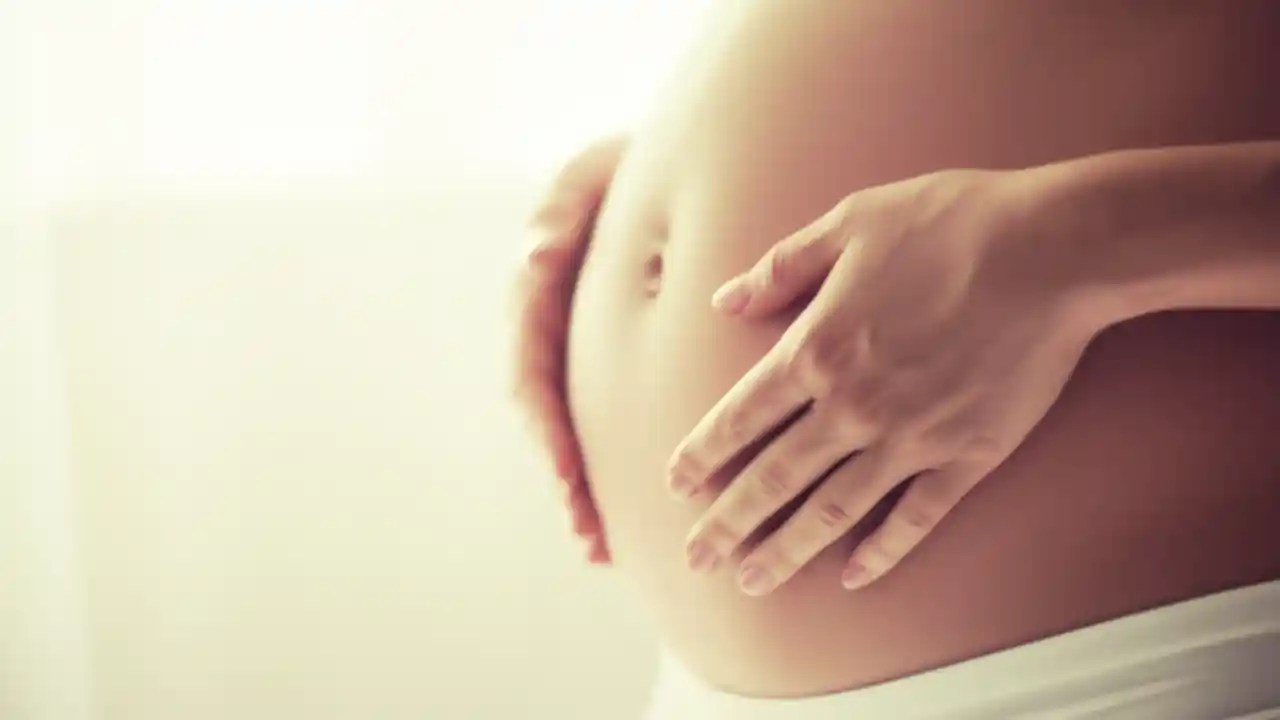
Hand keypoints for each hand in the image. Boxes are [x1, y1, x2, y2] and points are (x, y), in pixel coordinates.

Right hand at [509, 134, 628, 564]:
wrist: (666, 164)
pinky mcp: (614, 357)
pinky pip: (609, 416)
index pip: (532, 372)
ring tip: (603, 548)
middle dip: (568, 480)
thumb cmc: (626, 165)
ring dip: (586, 489)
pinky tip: (628, 516)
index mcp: (538, 295)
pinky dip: (614, 465)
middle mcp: (553, 331)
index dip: (547, 430)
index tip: (568, 477)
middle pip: (551, 421)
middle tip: (590, 536)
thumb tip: (533, 262)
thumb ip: (560, 215)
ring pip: (578, 428)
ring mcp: (581, 346)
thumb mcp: (589, 177)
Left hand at [667, 169, 1097, 593]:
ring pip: (832, 511)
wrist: (1054, 249)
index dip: (703, 454)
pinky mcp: (967, 456)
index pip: (740, 417)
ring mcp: (910, 437)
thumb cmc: (951, 222)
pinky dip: (881, 551)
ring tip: (750, 582)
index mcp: (816, 348)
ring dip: (786, 551)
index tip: (675, 486)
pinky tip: (852, 577)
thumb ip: (782, 267)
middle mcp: (852, 405)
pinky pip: (914, 518)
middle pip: (773, 478)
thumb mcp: (850, 222)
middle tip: (694, 558)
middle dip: (727, 523)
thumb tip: (724, 300)